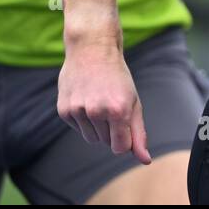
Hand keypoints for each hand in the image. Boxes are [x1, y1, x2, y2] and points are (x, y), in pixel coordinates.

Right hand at [57, 40, 150, 162]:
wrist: (92, 48)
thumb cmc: (117, 77)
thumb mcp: (133, 102)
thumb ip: (138, 133)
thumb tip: (145, 160)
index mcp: (118, 110)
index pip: (120, 148)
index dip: (124, 140)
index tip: (124, 125)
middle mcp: (97, 111)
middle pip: (106, 142)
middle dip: (111, 129)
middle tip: (110, 104)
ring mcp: (78, 110)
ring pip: (91, 138)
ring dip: (96, 126)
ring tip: (98, 101)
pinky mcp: (64, 110)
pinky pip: (77, 128)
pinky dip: (83, 119)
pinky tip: (85, 98)